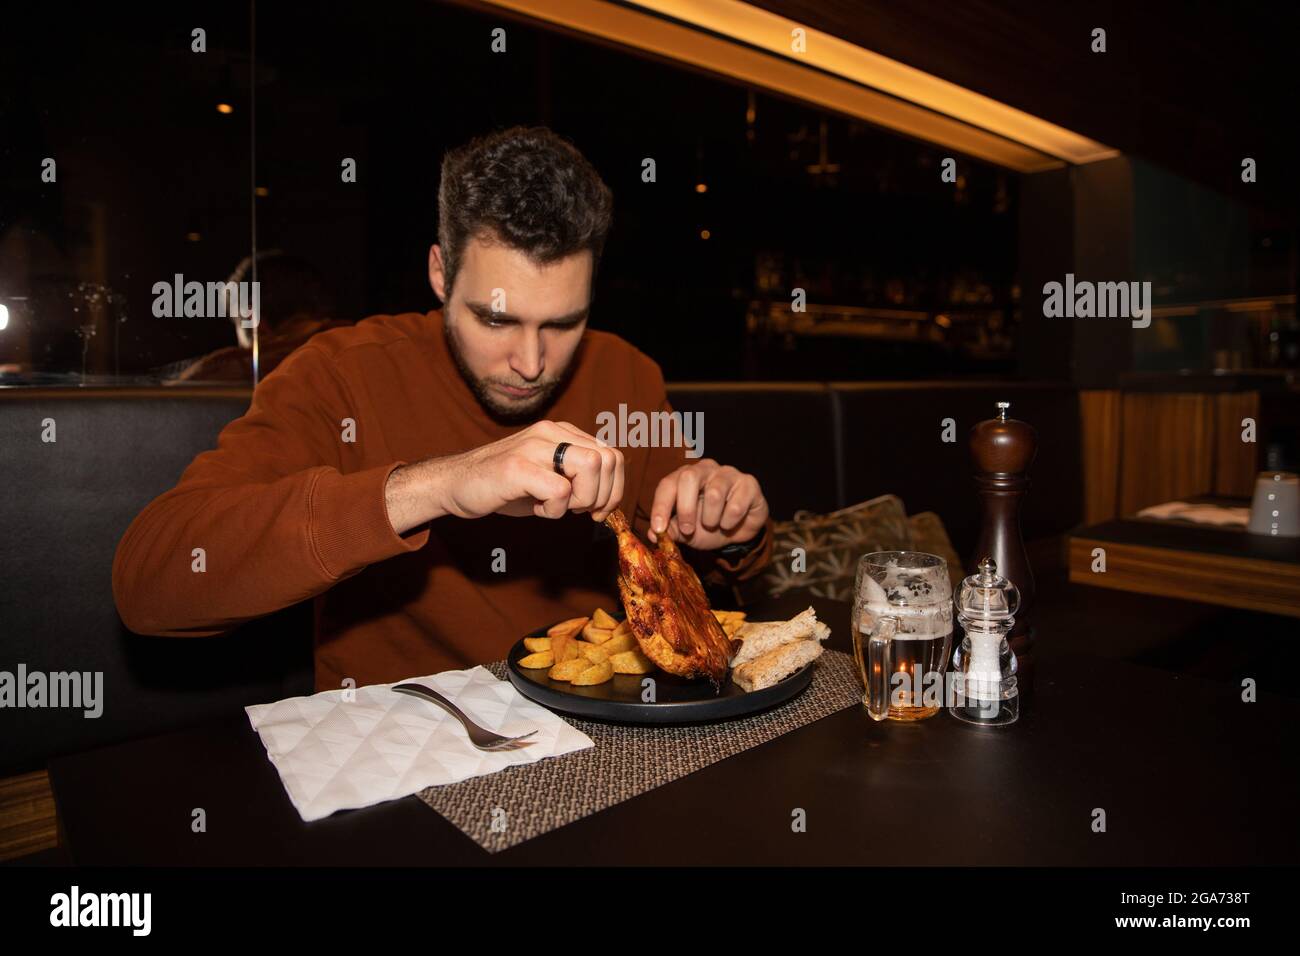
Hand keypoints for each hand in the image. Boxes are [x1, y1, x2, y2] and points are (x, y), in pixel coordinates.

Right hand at [385, 421, 624, 532]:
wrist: (456, 485)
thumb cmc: (504, 485)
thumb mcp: (548, 476)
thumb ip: (577, 477)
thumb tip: (609, 496)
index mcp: (561, 433)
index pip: (612, 455)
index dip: (613, 488)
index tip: (596, 509)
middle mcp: (550, 433)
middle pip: (608, 459)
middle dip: (602, 496)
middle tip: (578, 511)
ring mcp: (533, 447)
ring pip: (590, 467)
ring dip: (581, 499)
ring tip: (555, 506)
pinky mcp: (517, 467)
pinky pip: (560, 490)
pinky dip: (555, 510)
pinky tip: (537, 509)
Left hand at [648, 458, 767, 551]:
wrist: (738, 532)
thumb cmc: (708, 526)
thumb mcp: (687, 533)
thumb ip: (671, 531)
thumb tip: (653, 534)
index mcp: (685, 477)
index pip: (668, 484)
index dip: (661, 506)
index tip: (658, 529)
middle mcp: (705, 469)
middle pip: (689, 477)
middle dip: (686, 508)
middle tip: (688, 530)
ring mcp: (728, 473)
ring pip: (714, 493)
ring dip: (711, 518)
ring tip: (714, 525)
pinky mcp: (749, 483)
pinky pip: (736, 505)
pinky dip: (730, 522)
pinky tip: (730, 524)